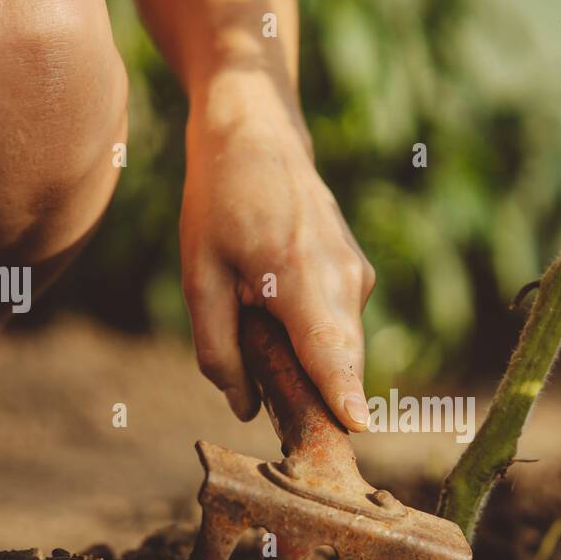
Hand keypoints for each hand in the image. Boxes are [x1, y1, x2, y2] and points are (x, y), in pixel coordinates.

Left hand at [178, 74, 374, 430]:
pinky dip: (313, 336)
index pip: (329, 349)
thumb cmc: (221, 201)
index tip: (357, 427)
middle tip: (275, 407)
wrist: (259, 132)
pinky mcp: (361, 275)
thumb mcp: (200, 277)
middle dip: (315, 396)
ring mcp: (359, 275)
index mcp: (298, 274)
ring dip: (308, 360)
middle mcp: (343, 278)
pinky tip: (275, 304)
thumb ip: (219, 349)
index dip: (342, 395)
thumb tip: (245, 408)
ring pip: (341, 347)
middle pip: (340, 362)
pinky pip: (340, 327)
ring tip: (257, 322)